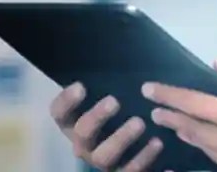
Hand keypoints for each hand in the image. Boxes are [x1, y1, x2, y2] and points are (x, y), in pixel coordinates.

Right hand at [50, 81, 165, 170]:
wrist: (135, 147)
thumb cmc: (118, 113)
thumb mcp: (110, 97)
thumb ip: (106, 86)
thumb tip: (115, 56)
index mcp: (74, 124)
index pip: (59, 113)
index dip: (66, 101)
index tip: (81, 86)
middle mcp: (83, 144)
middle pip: (82, 134)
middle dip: (96, 117)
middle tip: (114, 101)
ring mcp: (101, 162)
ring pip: (103, 156)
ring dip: (121, 138)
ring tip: (140, 122)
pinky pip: (130, 170)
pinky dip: (144, 158)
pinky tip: (157, 142)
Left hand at [143, 61, 216, 171]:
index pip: (195, 104)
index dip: (170, 96)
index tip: (150, 91)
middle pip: (194, 130)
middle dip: (172, 118)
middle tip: (155, 111)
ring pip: (206, 149)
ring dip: (188, 136)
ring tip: (174, 126)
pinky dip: (209, 152)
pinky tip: (204, 146)